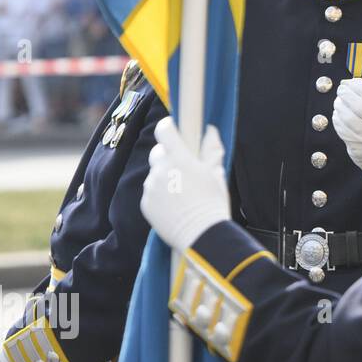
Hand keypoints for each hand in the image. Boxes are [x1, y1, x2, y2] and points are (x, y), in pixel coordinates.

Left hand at [141, 118, 230, 253]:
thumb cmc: (212, 203)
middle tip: (183, 166)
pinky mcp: (145, 203)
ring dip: (165, 176)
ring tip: (182, 192)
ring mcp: (151, 187)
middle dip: (167, 154)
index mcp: (179, 159)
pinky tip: (175, 204)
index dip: (168, 127)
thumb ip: (211, 149)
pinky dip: (160, 194)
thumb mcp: (216, 173)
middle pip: (157, 152)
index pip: (164, 130)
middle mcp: (161, 170)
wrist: (200, 234)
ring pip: (155, 173)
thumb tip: (210, 130)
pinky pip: (151, 192)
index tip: (173, 129)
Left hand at [333, 78, 361, 187]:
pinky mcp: (358, 148)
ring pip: (348, 117)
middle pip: (359, 105)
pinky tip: (338, 115)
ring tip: (339, 102)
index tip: (349, 82)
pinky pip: (342, 129)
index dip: (359, 85)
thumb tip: (351, 83)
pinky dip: (337, 119)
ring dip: (339, 106)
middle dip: (346, 94)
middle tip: (341, 90)